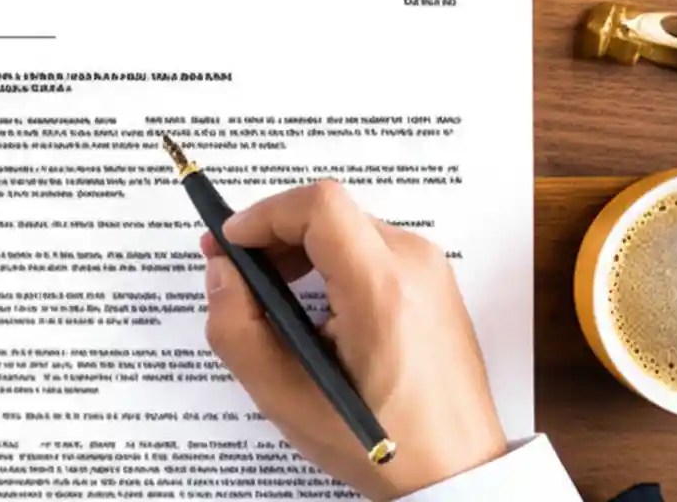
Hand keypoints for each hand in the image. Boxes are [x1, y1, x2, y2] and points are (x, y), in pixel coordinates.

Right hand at [201, 181, 505, 500]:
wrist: (454, 469)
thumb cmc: (379, 443)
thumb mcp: (285, 396)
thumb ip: (236, 328)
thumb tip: (222, 271)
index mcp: (383, 290)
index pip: (319, 206)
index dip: (264, 214)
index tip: (230, 242)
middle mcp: (414, 266)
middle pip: (329, 213)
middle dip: (274, 233)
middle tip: (237, 271)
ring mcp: (430, 270)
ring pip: (347, 227)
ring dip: (301, 248)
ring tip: (273, 294)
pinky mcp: (433, 281)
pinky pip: (370, 247)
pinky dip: (331, 260)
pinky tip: (313, 304)